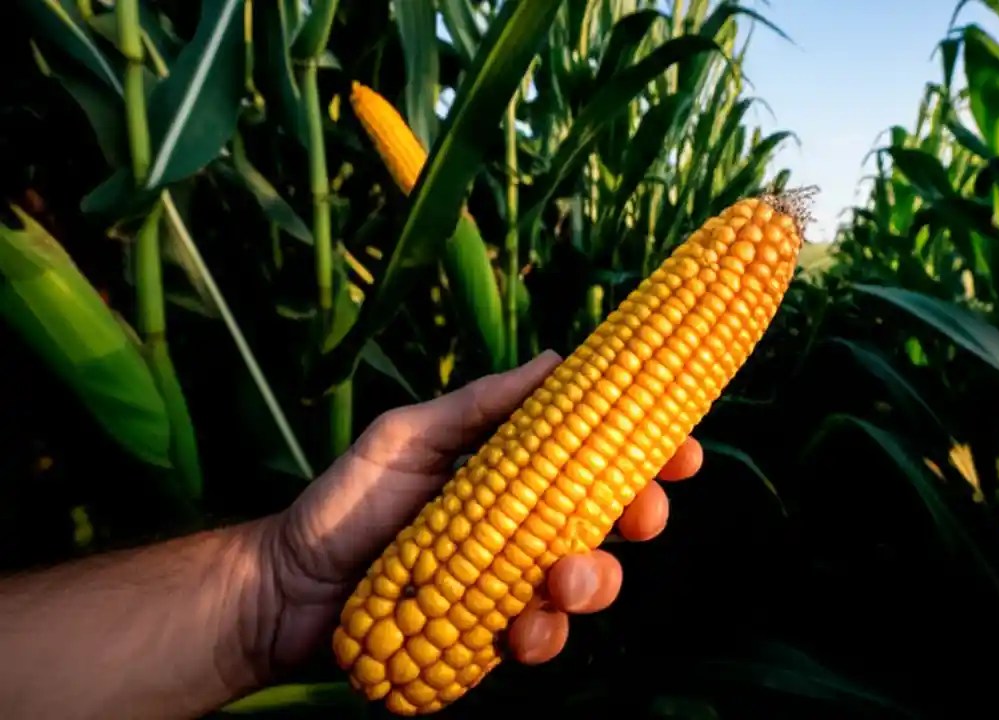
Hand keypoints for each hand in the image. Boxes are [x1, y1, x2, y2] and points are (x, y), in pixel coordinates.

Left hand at [259, 349, 703, 675]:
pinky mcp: (494, 636)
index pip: (598, 458)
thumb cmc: (344, 503)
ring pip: (591, 585)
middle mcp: (526, 528)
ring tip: (559, 582)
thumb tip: (558, 358)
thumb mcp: (410, 436)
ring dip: (594, 583)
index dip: (650, 454)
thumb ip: (481, 404)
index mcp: (516, 474)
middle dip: (643, 518)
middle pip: (614, 521)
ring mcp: (514, 585)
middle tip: (640, 518)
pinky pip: (544, 639)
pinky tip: (517, 631)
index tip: (682, 449)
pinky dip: (542, 636)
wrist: (287, 591)